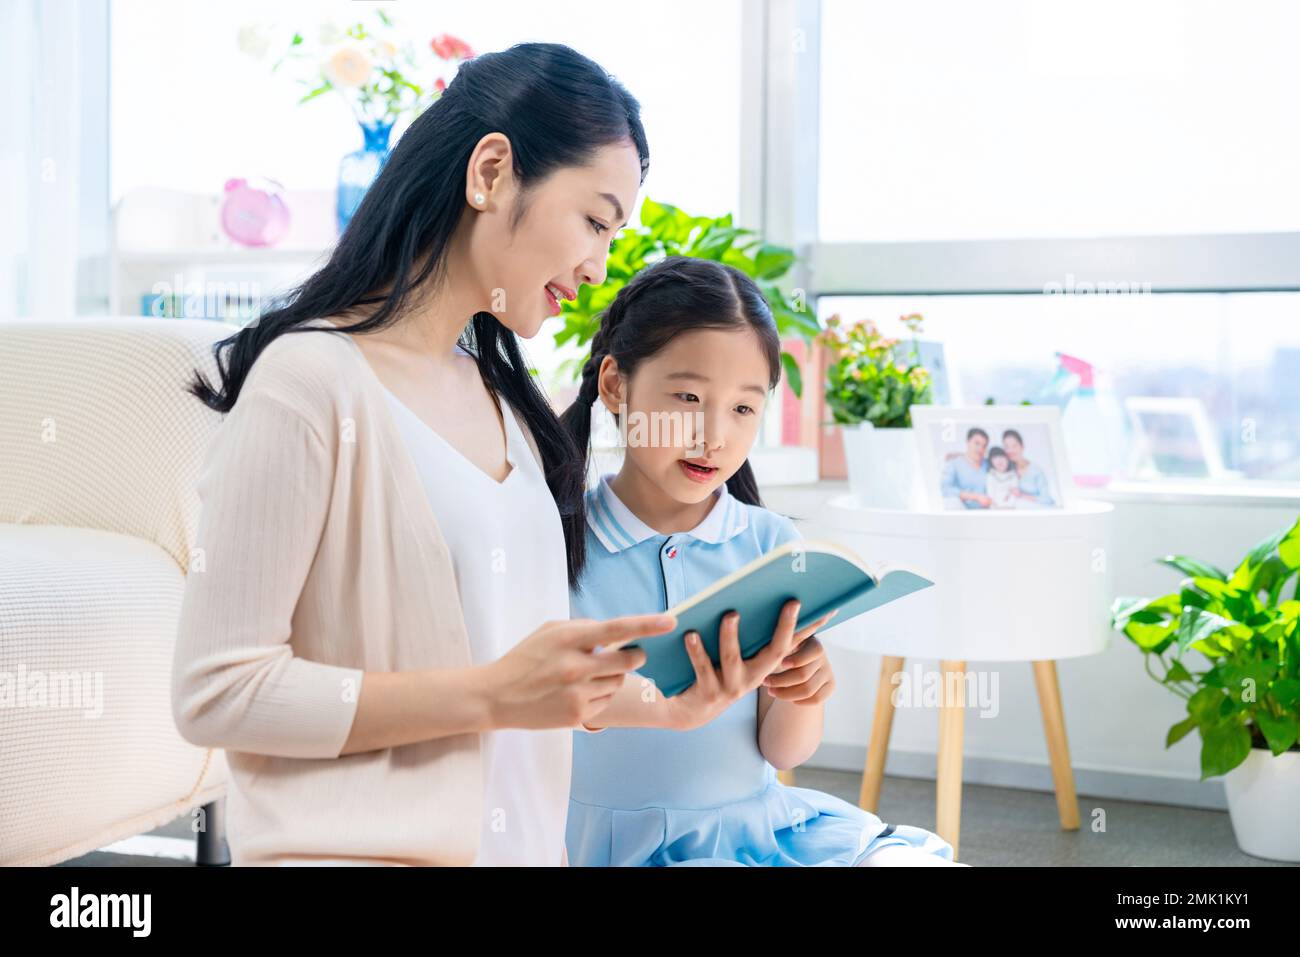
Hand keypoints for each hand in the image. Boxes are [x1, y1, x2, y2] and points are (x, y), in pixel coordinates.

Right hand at [484, 614, 672, 729]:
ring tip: (589, 675)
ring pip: (620, 681)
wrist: (497, 696)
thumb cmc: (527, 657)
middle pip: (629, 660)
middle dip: (636, 655)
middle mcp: (575, 666)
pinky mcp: (578, 714)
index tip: (671, 620)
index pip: (616, 628)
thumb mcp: (550, 631)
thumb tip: (618, 632)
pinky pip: (607, 701)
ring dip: (614, 676)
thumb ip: (584, 628)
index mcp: (568, 639)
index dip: (647, 624)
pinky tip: (579, 692)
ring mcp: (577, 693)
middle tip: (632, 653)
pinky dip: (601, 695)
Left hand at [664, 600, 837, 730]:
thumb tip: (750, 599)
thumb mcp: (734, 653)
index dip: (806, 626)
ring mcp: (733, 687)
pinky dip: (697, 650)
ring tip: (730, 614)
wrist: (693, 709)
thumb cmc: (715, 670)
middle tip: (791, 603)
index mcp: (764, 665)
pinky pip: (704, 668)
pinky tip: (690, 634)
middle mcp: (754, 677)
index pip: (791, 644)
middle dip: (785, 627)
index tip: (813, 604)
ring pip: (733, 657)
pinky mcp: (710, 693)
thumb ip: (748, 631)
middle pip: (775, 652)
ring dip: (731, 634)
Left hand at [762, 634, 834, 703]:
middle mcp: (824, 658)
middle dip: (781, 680)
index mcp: (813, 643)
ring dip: (785, 693)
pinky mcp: (830, 686)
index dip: (797, 659)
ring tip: (770, 690)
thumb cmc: (784, 651)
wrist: (796, 664)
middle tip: (765, 681)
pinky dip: (798, 701)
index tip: (781, 663)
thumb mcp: (783, 644)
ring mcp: (828, 673)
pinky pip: (816, 699)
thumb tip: (770, 637)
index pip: (813, 651)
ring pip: (808, 690)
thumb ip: (780, 640)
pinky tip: (784, 697)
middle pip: (804, 675)